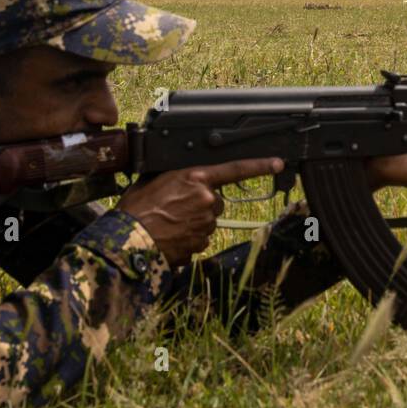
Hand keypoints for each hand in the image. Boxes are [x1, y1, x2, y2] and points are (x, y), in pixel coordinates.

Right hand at [117, 157, 283, 266]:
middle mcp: (206, 200)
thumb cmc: (135, 210)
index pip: (235, 169)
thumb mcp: (151, 182)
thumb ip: (173, 177)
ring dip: (193, 223)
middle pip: (215, 200)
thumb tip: (177, 179)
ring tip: (167, 224)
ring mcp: (206, 224)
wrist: (129, 241)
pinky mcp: (201, 244)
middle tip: (174, 208)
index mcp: (195, 178)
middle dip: (200, 204)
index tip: (277, 163)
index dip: (259, 165)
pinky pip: (200, 239)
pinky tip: (170, 237)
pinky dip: (188, 239)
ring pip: (207, 221)